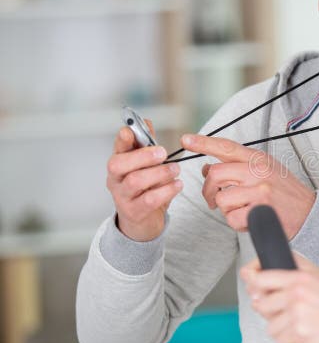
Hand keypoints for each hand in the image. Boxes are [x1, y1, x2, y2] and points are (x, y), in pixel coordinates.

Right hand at [107, 121, 182, 240]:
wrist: (142, 221)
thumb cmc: (145, 188)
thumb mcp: (145, 165)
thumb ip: (146, 145)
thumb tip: (146, 121)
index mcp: (119, 163)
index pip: (116, 148)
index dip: (122, 139)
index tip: (129, 130)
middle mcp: (115, 179)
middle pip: (118, 164)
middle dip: (142, 155)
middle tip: (163, 153)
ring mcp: (122, 196)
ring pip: (135, 181)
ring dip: (159, 173)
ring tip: (175, 170)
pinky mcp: (134, 212)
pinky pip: (149, 200)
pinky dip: (166, 190)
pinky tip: (177, 185)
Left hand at [181, 134, 314, 236]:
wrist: (309, 213)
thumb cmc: (285, 193)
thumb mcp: (266, 170)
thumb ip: (239, 167)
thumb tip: (207, 168)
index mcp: (259, 159)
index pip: (226, 147)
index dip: (204, 143)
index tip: (186, 140)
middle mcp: (258, 172)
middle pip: (215, 175)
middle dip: (208, 189)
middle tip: (213, 198)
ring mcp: (259, 191)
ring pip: (221, 199)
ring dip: (226, 209)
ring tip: (243, 209)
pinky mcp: (259, 211)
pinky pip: (230, 218)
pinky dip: (235, 222)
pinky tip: (249, 219)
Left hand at [241, 255, 318, 342]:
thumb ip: (297, 276)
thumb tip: (265, 282)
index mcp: (300, 276)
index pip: (260, 274)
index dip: (251, 282)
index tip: (253, 289)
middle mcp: (296, 291)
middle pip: (261, 303)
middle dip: (272, 315)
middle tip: (287, 321)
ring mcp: (297, 311)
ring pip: (270, 327)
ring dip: (283, 336)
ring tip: (299, 337)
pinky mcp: (300, 332)